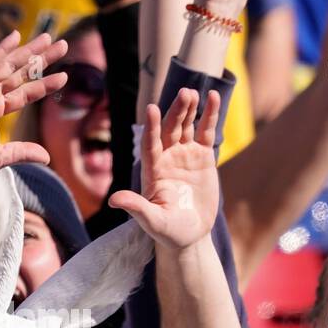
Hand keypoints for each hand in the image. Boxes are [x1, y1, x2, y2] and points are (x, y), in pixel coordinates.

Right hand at [0, 31, 67, 178]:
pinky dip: (1, 49)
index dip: (44, 85)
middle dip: (41, 59)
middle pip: (20, 73)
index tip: (64, 77)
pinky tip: (16, 37)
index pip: (24, 93)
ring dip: (28, 51)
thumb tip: (47, 157)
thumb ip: (22, 152)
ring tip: (48, 37)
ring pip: (8, 65)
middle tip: (62, 45)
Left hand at [108, 88, 220, 250]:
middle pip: (170, 129)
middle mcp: (166, 158)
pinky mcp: (202, 156)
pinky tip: (212, 96)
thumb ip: (137, 208)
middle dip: (176, 112)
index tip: (152, 109)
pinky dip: (209, 114)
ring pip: (186, 126)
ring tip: (194, 93)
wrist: (190, 235)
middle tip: (185, 94)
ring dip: (189, 109)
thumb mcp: (153, 222)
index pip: (150, 144)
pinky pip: (205, 131)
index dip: (152, 127)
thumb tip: (114, 200)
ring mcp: (184, 154)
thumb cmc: (168, 231)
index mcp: (152, 170)